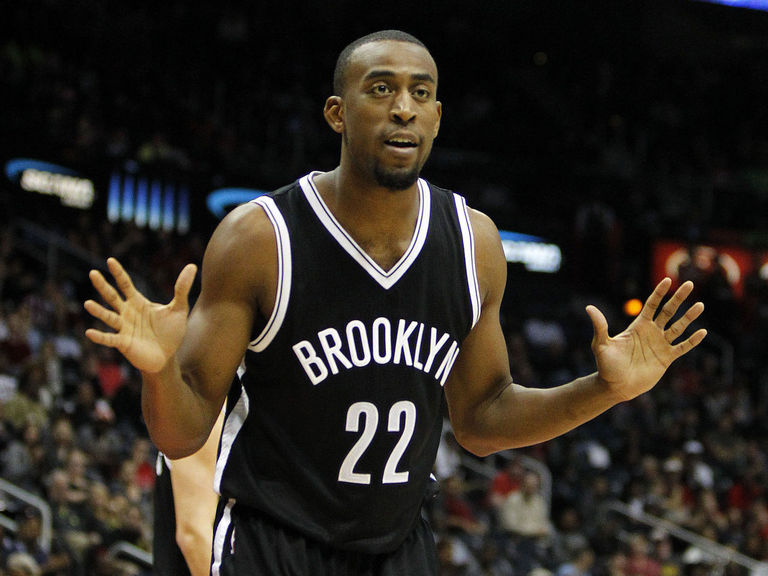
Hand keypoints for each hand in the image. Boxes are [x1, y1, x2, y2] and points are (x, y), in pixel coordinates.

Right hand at [84, 257, 197, 373]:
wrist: (168, 356)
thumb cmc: (170, 332)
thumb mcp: (179, 309)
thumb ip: (182, 288)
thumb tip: (192, 266)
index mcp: (138, 303)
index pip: (126, 284)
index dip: (118, 273)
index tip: (110, 260)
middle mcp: (127, 314)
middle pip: (113, 297)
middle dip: (103, 286)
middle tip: (93, 273)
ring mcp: (124, 328)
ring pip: (109, 317)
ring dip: (98, 311)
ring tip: (88, 304)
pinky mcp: (124, 343)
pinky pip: (110, 339)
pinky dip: (100, 336)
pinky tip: (89, 333)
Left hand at [586, 278, 706, 401]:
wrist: (616, 386)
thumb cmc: (606, 365)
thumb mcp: (601, 344)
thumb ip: (599, 326)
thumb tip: (588, 307)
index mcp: (637, 326)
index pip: (651, 305)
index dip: (659, 293)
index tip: (668, 280)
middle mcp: (651, 332)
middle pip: (668, 311)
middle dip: (679, 298)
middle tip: (690, 284)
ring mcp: (660, 344)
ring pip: (678, 327)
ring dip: (689, 317)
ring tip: (700, 305)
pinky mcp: (666, 358)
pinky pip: (682, 347)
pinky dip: (692, 341)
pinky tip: (702, 332)